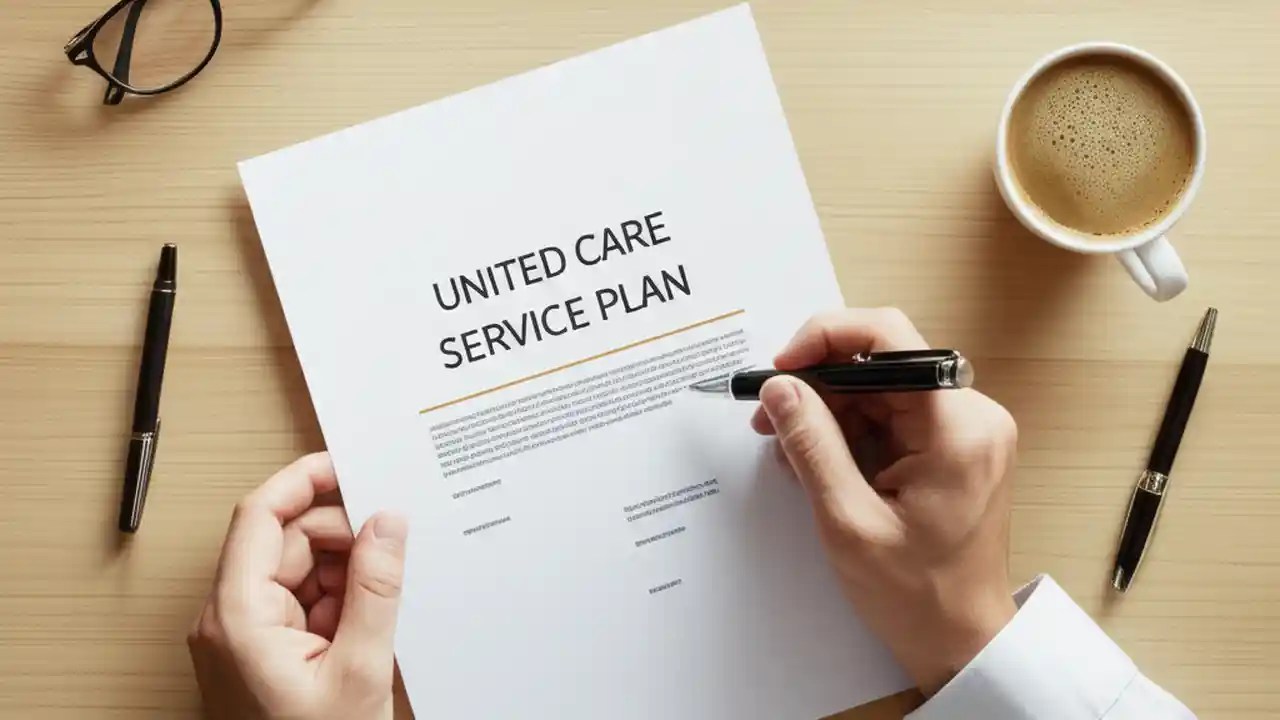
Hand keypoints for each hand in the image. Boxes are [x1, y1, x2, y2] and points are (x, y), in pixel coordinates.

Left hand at [188, 453, 408, 719]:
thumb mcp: (359, 670)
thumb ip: (376, 588)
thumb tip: (386, 523)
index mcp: (236, 616)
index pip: (259, 516)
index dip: (303, 480)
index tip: (346, 464)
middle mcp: (229, 619)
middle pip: (284, 541)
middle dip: (340, 536)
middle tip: (392, 542)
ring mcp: (244, 637)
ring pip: (297, 570)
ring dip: (344, 572)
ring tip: (383, 599)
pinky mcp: (262, 654)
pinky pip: (302, 603)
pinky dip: (338, 601)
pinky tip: (368, 622)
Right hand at [753, 309, 1017, 695]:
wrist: (964, 642)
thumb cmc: (918, 597)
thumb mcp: (849, 522)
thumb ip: (812, 446)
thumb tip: (779, 388)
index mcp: (958, 428)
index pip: (890, 338)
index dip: (826, 338)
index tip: (782, 368)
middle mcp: (972, 416)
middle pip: (882, 361)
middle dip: (819, 382)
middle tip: (769, 416)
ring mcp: (966, 431)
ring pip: (881, 387)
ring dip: (829, 408)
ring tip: (788, 449)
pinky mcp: (954, 446)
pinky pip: (892, 414)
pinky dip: (850, 429)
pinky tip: (818, 460)